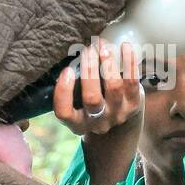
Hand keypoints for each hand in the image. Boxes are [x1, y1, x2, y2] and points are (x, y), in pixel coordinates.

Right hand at [53, 41, 143, 184]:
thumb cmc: (92, 120)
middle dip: (90, 71)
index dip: (63, 94)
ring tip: (103, 45)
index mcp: (78, 127)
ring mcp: (120, 115)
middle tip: (87, 49)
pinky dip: (130, 64)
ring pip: (114, 89)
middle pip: (92, 98)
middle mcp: (98, 124)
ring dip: (109, 65)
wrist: (122, 138)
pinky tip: (126, 47)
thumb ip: (65, 100)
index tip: (62, 72)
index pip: (65, 114)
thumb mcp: (75, 118)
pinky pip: (134, 83)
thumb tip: (48, 64)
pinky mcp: (136, 105)